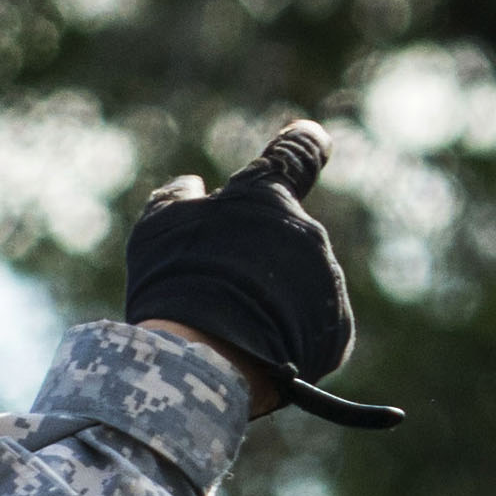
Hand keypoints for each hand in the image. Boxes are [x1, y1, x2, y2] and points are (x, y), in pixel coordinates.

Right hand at [127, 126, 364, 416]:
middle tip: (220, 291)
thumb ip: (179, 199)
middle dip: (260, 260)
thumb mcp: (158, 229)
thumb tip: (193, 186)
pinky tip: (258, 351)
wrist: (208, 359)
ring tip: (235, 330)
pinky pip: (312, 326)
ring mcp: (327, 279)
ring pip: (298, 286)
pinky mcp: (338, 328)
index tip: (314, 137)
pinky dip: (289, 336)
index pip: (294, 155)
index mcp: (266, 195)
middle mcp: (306, 231)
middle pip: (283, 241)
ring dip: (274, 301)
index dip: (303, 142)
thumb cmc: (176, 283)